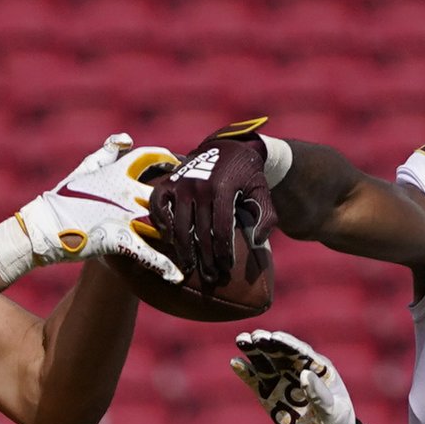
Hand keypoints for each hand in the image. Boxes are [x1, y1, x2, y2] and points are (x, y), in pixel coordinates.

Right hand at [0, 135, 182, 283]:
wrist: (44, 226)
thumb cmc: (63, 198)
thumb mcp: (85, 169)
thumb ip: (107, 152)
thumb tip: (126, 137)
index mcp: (118, 171)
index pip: (152, 158)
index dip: (169, 160)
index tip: (183, 165)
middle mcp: (125, 191)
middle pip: (167, 191)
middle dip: (186, 198)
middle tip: (202, 206)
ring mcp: (122, 215)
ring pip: (162, 222)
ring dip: (181, 233)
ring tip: (199, 243)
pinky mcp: (117, 239)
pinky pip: (146, 252)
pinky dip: (162, 265)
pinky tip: (178, 275)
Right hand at [144, 123, 277, 289]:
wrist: (228, 146)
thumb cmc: (246, 174)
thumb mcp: (262, 189)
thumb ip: (266, 214)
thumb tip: (258, 241)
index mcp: (224, 187)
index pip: (221, 228)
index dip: (224, 251)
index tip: (227, 268)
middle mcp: (200, 185)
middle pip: (201, 232)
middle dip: (206, 258)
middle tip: (210, 277)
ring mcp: (182, 183)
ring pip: (180, 225)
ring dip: (184, 250)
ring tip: (189, 268)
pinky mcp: (169, 181)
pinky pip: (158, 205)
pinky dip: (161, 222)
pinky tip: (169, 239)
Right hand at [231, 328, 363, 423]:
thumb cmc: (336, 422)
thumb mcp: (332, 411)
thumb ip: (319, 394)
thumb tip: (303, 374)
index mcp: (317, 368)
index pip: (300, 352)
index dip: (288, 344)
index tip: (275, 337)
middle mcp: (297, 369)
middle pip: (280, 353)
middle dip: (268, 343)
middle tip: (255, 336)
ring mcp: (281, 381)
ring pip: (265, 362)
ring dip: (253, 351)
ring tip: (241, 339)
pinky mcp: (269, 394)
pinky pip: (255, 381)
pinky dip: (246, 372)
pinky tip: (235, 362)